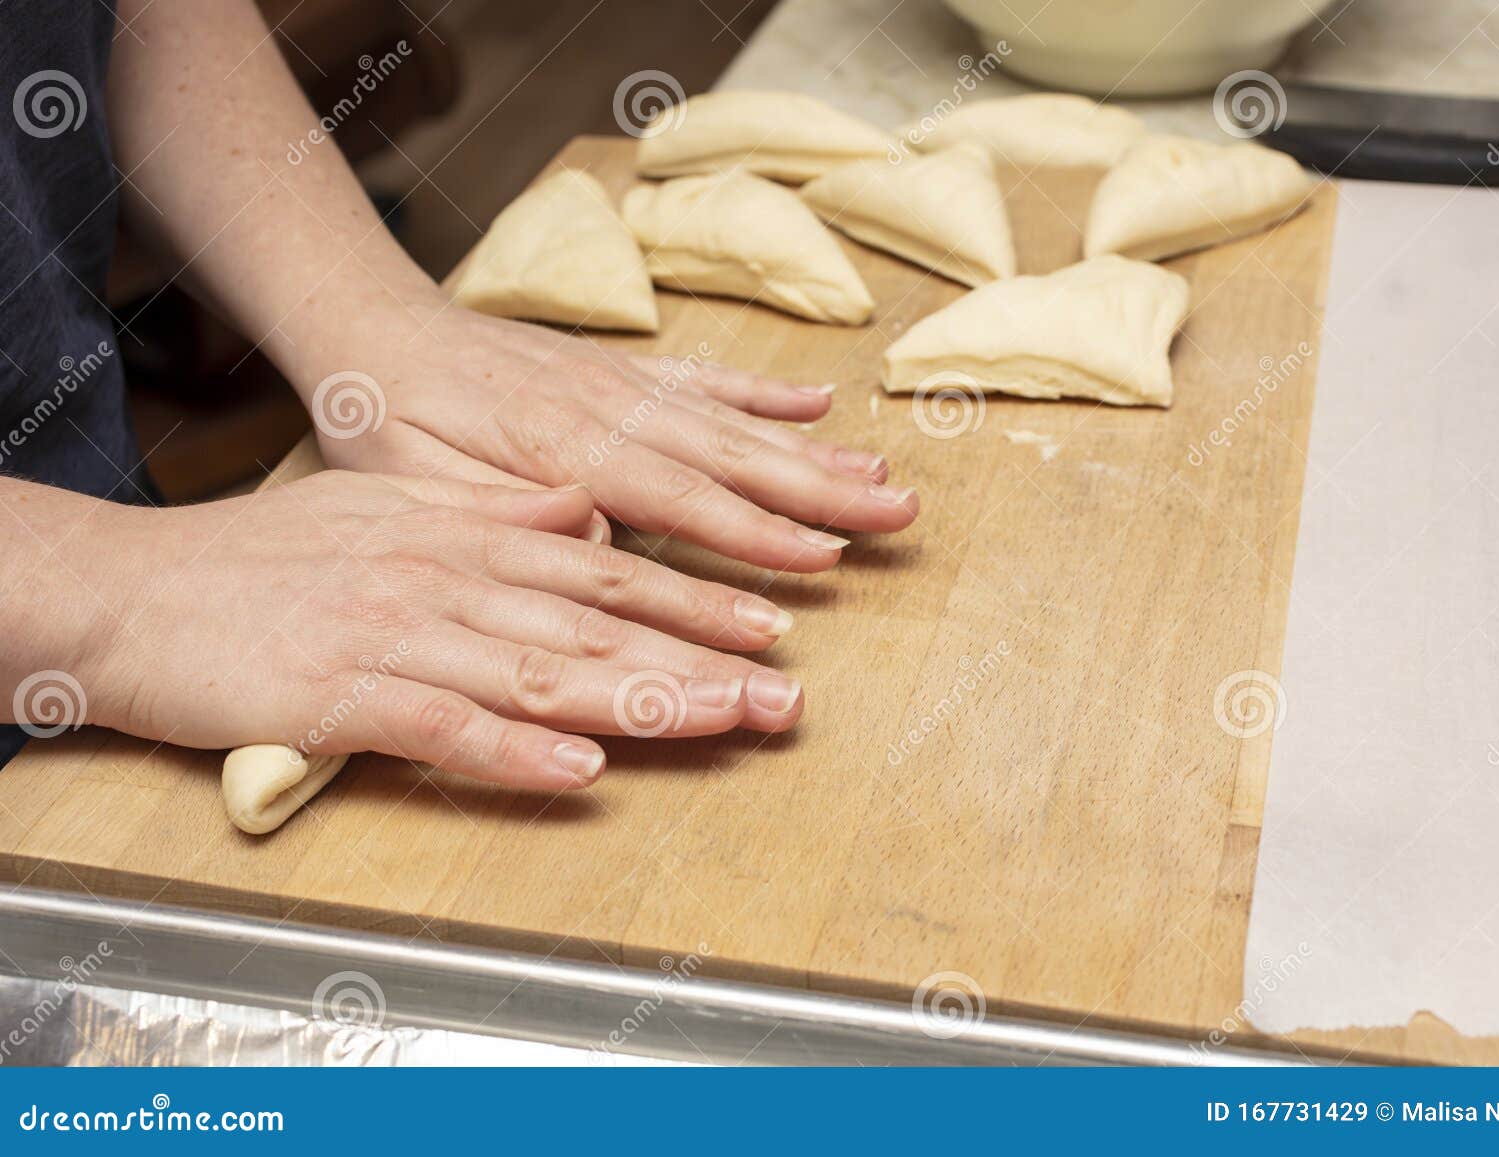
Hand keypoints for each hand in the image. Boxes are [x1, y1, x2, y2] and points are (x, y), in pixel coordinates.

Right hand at [76, 472, 804, 788]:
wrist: (137, 591)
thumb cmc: (265, 557)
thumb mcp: (390, 509)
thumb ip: (495, 514)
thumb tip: (587, 512)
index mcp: (462, 537)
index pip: (603, 571)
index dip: (692, 600)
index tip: (768, 623)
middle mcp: (445, 578)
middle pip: (594, 621)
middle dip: (698, 654)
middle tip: (784, 687)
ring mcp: (396, 635)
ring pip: (539, 668)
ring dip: (638, 697)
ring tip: (722, 719)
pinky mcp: (340, 696)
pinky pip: (440, 725)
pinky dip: (512, 748)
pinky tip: (579, 769)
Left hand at [293, 299, 919, 572]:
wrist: (371, 329)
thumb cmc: (389, 422)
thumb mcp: (421, 488)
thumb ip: (510, 511)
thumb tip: (601, 529)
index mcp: (561, 448)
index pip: (678, 498)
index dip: (754, 533)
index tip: (825, 559)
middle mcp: (610, 407)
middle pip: (733, 456)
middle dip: (821, 491)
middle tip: (898, 516)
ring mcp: (624, 381)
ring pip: (735, 419)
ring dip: (814, 450)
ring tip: (884, 475)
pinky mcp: (623, 367)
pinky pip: (705, 377)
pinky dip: (765, 390)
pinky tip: (820, 401)